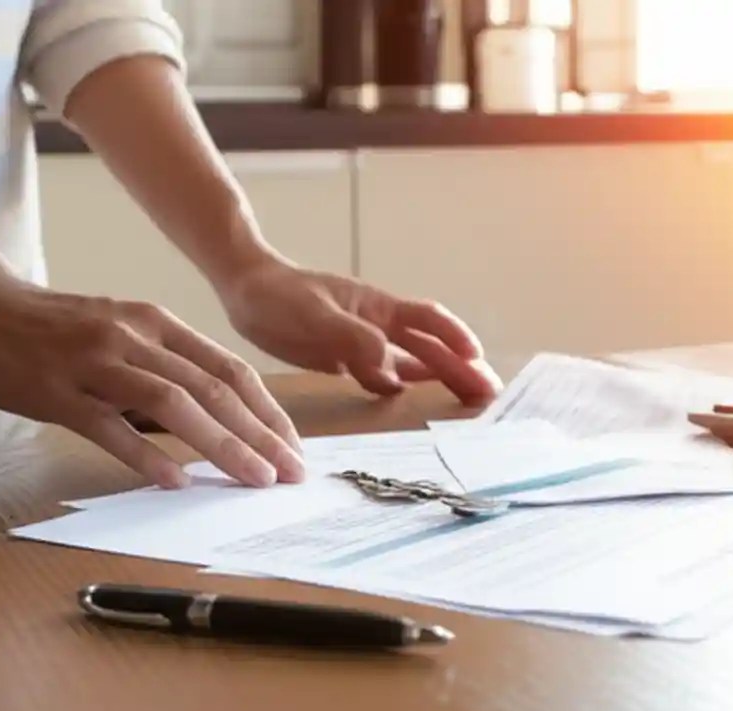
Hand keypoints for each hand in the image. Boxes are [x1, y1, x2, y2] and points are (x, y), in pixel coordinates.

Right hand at [0, 278, 304, 488]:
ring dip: (222, 445)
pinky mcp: (57, 391)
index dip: (270, 412)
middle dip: (261, 435)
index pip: (232, 370)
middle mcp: (136, 338)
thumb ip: (169, 367)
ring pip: (173, 405)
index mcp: (159, 324)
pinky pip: (108, 426)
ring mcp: (96, 362)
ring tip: (254, 479)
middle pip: (213, 389)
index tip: (293, 448)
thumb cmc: (58, 329)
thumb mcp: (125, 331)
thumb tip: (219, 416)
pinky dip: (145, 454)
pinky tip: (174, 481)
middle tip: (290, 473)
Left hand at [216, 259, 501, 404]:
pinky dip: (403, 385)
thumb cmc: (278, 294)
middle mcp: (378, 325)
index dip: (455, 338)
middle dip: (460, 367)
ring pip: (412, 361)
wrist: (244, 289)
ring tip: (468, 399)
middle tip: (488, 394)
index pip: (428, 321)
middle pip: (429, 347)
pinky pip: (382, 373)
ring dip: (439, 378)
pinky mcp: (345, 357)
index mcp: (377, 308)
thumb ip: (352, 340)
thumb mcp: (314, 316)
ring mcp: (363, 341)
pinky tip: (412, 398)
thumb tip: (390, 372)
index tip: (477, 359)